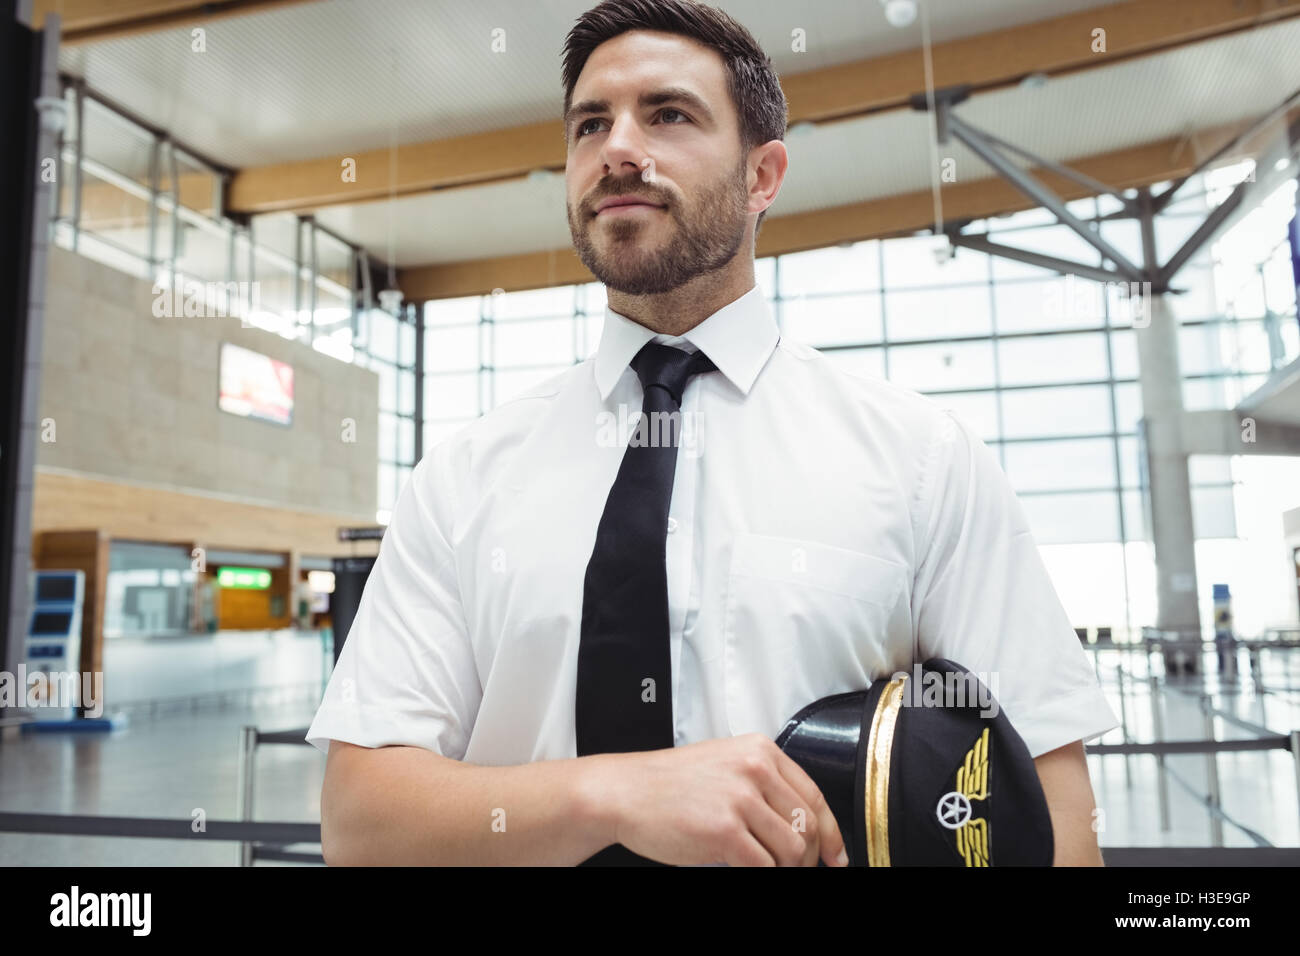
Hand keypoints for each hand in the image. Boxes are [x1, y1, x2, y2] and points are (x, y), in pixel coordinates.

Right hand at [585, 733, 848, 865]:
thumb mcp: (724, 764)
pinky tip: (747, 869)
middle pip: (808, 826)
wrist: (625, 792)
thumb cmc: (668, 784)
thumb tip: (802, 825)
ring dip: (784, 869)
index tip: (836, 856)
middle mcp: (755, 770)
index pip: (814, 796)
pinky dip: (763, 874)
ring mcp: (741, 800)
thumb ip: (762, 785)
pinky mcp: (725, 832)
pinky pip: (765, 867)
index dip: (832, 833)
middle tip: (796, 869)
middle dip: (809, 858)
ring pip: (793, 850)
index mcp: (759, 751)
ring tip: (765, 867)